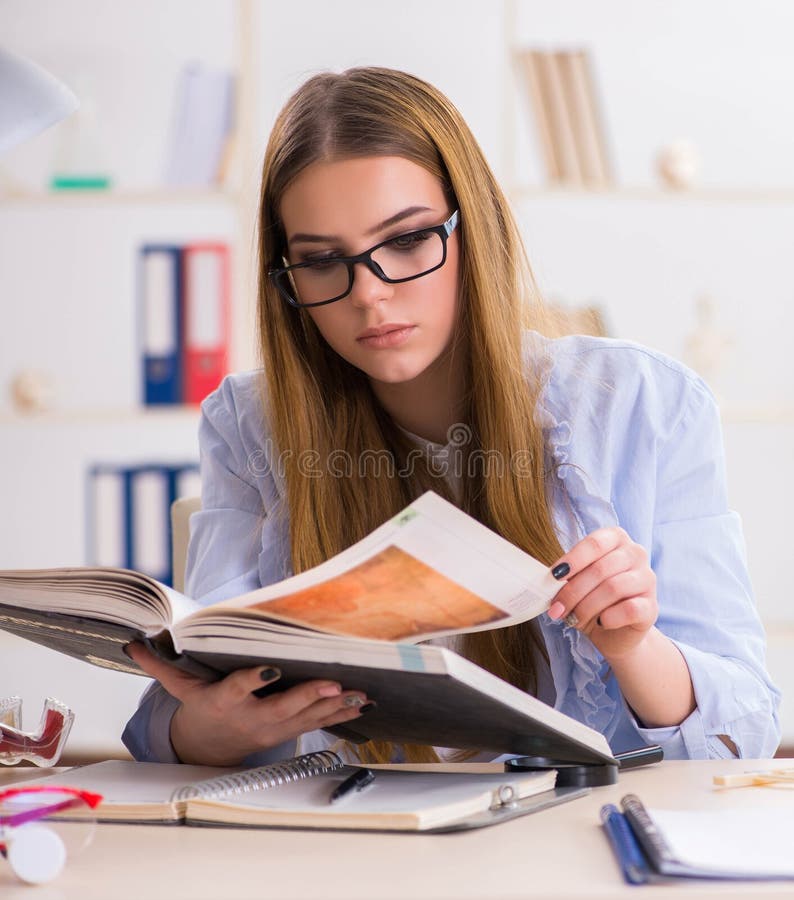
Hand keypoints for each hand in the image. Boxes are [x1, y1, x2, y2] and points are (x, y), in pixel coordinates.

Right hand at [124, 642, 370, 765]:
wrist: (214, 747)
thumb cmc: (202, 707)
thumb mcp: (181, 687)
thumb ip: (160, 665)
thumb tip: (131, 642)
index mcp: (224, 702)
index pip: (238, 689)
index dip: (253, 681)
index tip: (270, 670)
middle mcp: (253, 717)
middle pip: (283, 708)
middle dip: (309, 697)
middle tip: (333, 684)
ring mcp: (277, 727)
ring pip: (309, 718)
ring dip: (336, 707)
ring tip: (359, 693)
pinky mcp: (293, 730)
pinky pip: (321, 723)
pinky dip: (343, 714)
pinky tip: (364, 703)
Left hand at [547, 527, 657, 661]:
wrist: (614, 633)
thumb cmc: (591, 600)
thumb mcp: (576, 583)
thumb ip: (566, 575)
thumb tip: (549, 579)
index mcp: (616, 539)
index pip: (595, 543)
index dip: (573, 560)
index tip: (553, 577)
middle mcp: (636, 553)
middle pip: (601, 569)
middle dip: (573, 591)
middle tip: (557, 609)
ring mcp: (647, 579)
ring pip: (613, 588)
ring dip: (586, 607)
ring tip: (572, 618)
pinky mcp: (652, 606)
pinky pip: (629, 609)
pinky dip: (609, 618)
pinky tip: (600, 623)